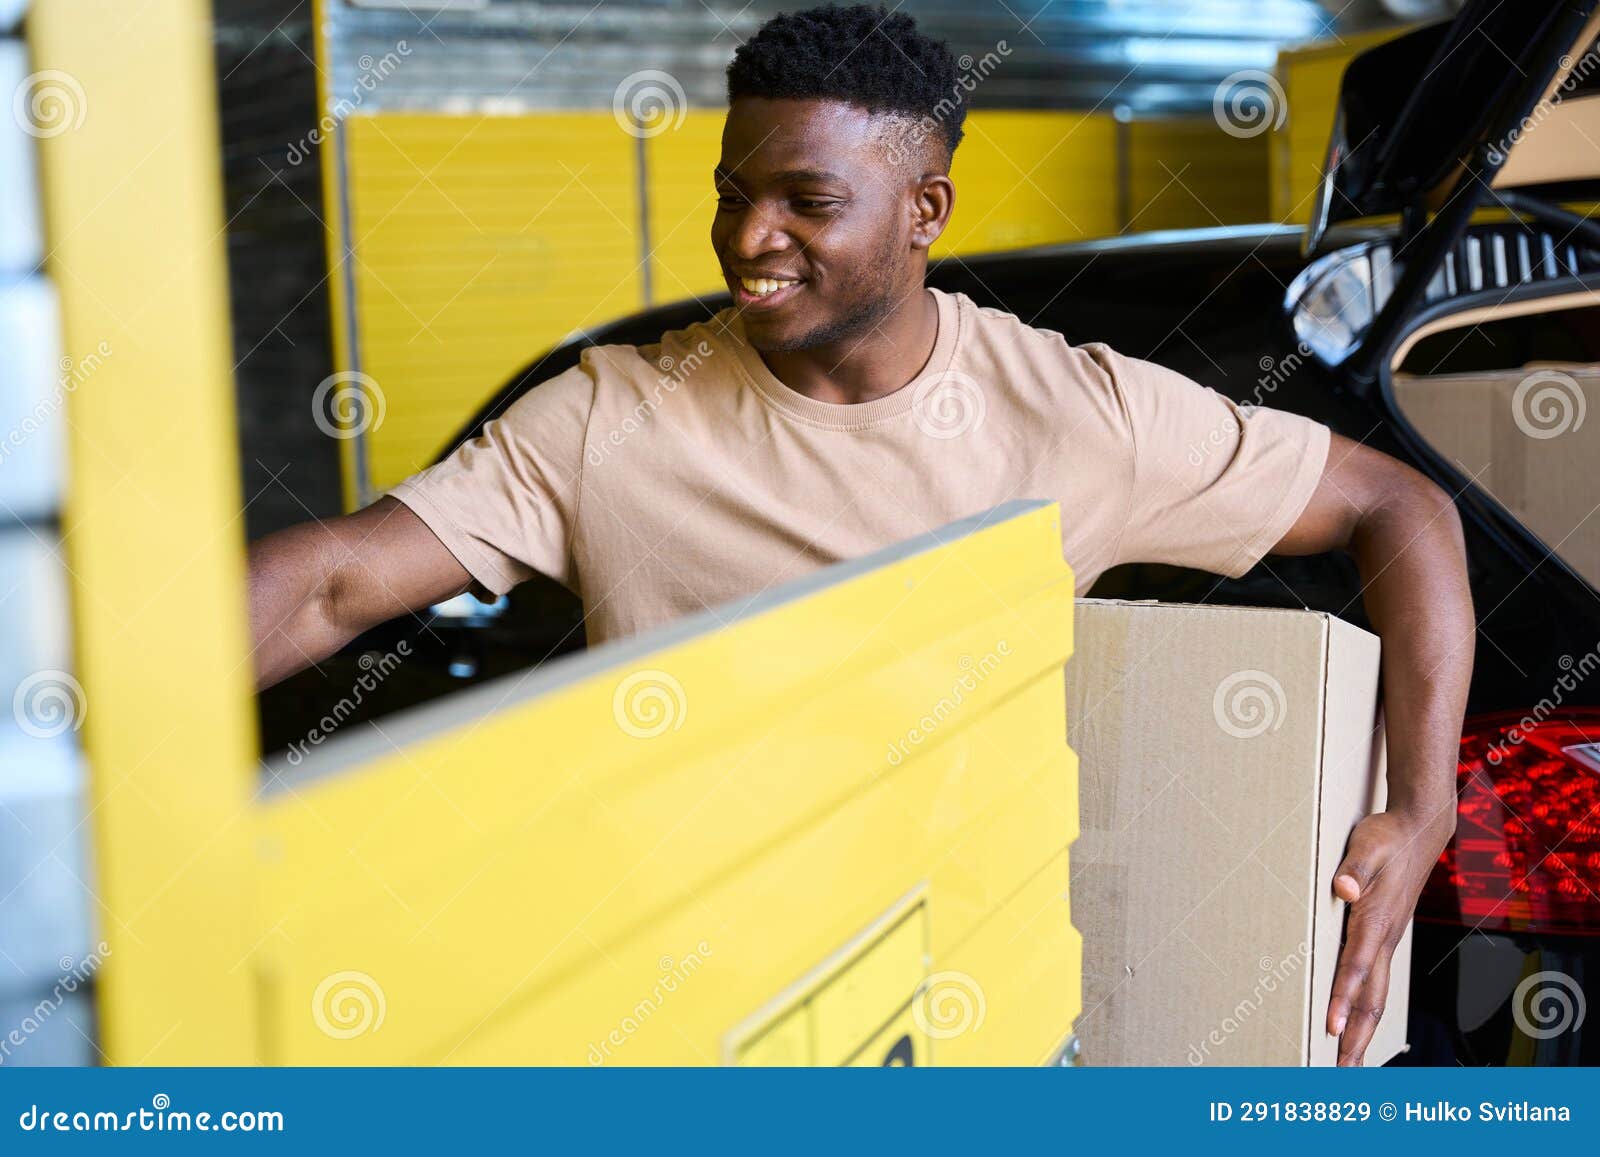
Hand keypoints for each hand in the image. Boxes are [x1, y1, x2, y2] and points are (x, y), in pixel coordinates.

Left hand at [1326, 806, 1453, 1065]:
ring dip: (1361, 1030)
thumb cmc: (1387, 836)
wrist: (1420, 829)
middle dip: (1356, 1037)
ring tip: (1346, 1063)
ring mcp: (1388, 941)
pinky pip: (1375, 982)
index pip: (1356, 968)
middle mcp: (1385, 938)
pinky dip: (1364, 1008)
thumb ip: (1354, 869)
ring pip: (1376, 996)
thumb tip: (1343, 891)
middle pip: (1371, 998)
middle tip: (1339, 1072)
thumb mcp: (1367, 845)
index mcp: (1377, 921)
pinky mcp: (1386, 937)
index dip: (1343, 998)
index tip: (1331, 1028)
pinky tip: (1354, 1022)